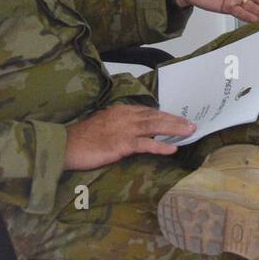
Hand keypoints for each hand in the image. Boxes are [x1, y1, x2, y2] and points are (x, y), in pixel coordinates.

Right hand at [63, 104, 194, 170]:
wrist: (66, 145)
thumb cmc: (84, 138)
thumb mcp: (105, 124)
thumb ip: (121, 124)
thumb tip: (138, 130)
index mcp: (122, 111)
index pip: (149, 111)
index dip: (166, 115)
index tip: (180, 119)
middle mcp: (125, 116)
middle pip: (156, 116)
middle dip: (175, 120)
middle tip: (192, 124)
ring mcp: (124, 130)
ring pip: (154, 126)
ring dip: (174, 129)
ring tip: (189, 131)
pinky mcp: (121, 144)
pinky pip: (145, 144)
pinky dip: (160, 146)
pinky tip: (172, 149)